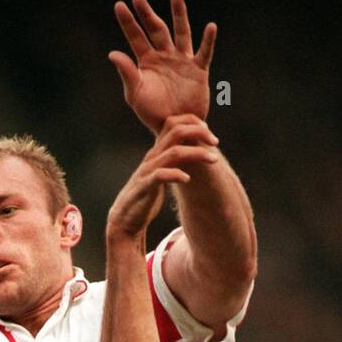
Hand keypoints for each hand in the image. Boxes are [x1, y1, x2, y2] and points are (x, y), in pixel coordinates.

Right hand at [106, 115, 219, 239]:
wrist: (125, 218)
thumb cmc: (147, 196)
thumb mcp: (162, 173)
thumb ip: (173, 161)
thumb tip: (193, 153)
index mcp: (157, 150)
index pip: (173, 123)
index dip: (193, 123)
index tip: (209, 133)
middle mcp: (152, 156)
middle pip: (176, 131)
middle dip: (199, 132)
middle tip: (216, 142)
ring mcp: (148, 170)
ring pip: (174, 152)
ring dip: (196, 153)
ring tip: (214, 159)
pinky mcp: (144, 187)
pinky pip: (161, 175)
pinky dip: (176, 174)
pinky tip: (187, 179)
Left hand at [109, 0, 215, 133]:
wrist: (175, 128)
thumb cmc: (153, 114)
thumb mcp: (136, 95)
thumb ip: (127, 73)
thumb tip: (112, 53)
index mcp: (147, 62)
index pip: (136, 37)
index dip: (128, 22)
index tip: (119, 5)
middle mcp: (164, 57)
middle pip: (156, 29)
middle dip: (147, 14)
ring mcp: (182, 62)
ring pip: (181, 33)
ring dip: (179, 15)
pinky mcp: (198, 71)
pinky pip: (204, 53)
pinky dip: (208, 40)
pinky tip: (210, 27)